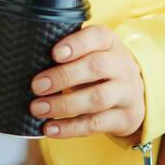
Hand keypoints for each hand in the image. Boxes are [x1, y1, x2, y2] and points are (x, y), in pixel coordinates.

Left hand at [29, 25, 144, 141]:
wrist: (134, 95)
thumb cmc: (101, 70)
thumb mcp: (92, 53)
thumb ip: (70, 54)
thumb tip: (31, 63)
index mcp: (111, 43)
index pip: (98, 36)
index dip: (76, 44)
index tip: (54, 53)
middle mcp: (122, 66)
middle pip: (96, 67)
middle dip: (63, 76)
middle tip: (37, 86)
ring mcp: (127, 93)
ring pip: (97, 98)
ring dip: (64, 104)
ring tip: (38, 109)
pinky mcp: (125, 118)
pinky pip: (96, 124)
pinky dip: (70, 128)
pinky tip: (50, 128)